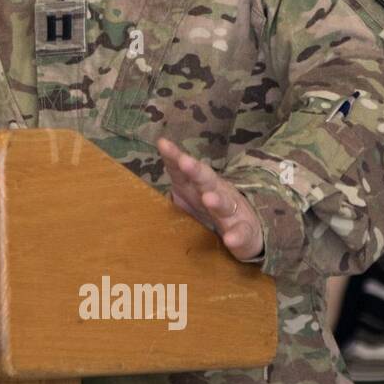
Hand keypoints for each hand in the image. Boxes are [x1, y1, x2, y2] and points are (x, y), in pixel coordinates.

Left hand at [156, 137, 264, 262]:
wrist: (247, 228)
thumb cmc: (209, 210)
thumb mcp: (188, 197)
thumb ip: (170, 189)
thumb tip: (136, 191)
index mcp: (197, 186)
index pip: (183, 169)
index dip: (173, 156)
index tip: (163, 144)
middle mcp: (216, 192)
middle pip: (206, 179)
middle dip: (196, 170)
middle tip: (185, 162)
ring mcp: (232, 211)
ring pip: (225, 204)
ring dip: (217, 200)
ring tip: (209, 199)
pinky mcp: (245, 231)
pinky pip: (242, 233)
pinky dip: (237, 236)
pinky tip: (231, 239)